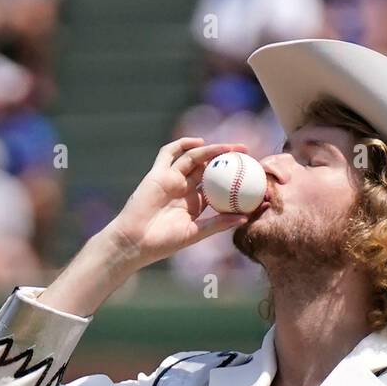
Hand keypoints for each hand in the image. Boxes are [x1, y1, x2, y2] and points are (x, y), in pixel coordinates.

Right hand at [107, 138, 253, 268]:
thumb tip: (246, 218)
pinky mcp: (157, 173)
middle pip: (208, 168)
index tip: (251, 176)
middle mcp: (184, 190)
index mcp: (194, 204)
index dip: (233, 180)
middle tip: (246, 154)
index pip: (217, 187)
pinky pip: (169, 153)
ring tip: (230, 148)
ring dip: (212, 150)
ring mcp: (171, 180)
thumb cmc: (163, 243)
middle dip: (227, 159)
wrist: (135, 241)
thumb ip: (217, 224)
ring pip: (194, 158)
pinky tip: (199, 142)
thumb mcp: (194, 233)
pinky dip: (182, 144)